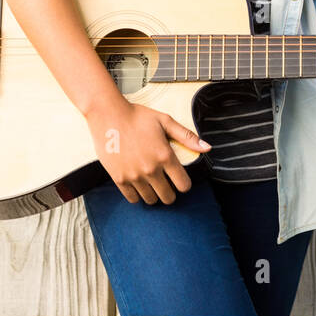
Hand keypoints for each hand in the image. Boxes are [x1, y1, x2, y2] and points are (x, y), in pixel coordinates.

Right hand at [83, 95, 210, 204]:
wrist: (108, 114)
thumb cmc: (137, 116)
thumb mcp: (165, 121)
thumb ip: (187, 136)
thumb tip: (207, 148)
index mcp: (165, 156)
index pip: (184, 185)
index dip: (184, 184)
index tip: (179, 179)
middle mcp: (151, 169)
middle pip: (168, 197)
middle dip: (170, 192)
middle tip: (166, 183)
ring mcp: (134, 176)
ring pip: (151, 200)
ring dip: (154, 194)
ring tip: (151, 183)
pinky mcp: (119, 178)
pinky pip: (133, 199)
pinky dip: (137, 195)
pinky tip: (138, 184)